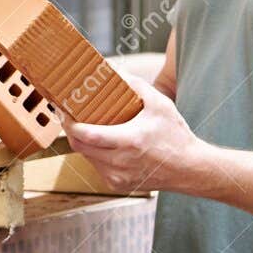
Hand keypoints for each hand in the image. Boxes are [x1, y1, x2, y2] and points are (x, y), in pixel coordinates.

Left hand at [61, 72, 203, 193]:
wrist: (189, 168)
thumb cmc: (175, 135)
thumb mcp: (159, 104)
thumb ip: (135, 84)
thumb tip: (111, 68)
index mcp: (130, 142)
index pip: (87, 135)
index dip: (69, 122)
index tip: (62, 108)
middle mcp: (121, 163)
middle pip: (80, 146)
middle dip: (70, 129)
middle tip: (67, 113)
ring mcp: (118, 176)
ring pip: (86, 156)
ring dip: (82, 141)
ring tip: (82, 124)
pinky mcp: (117, 184)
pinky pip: (96, 166)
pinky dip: (93, 153)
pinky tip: (99, 142)